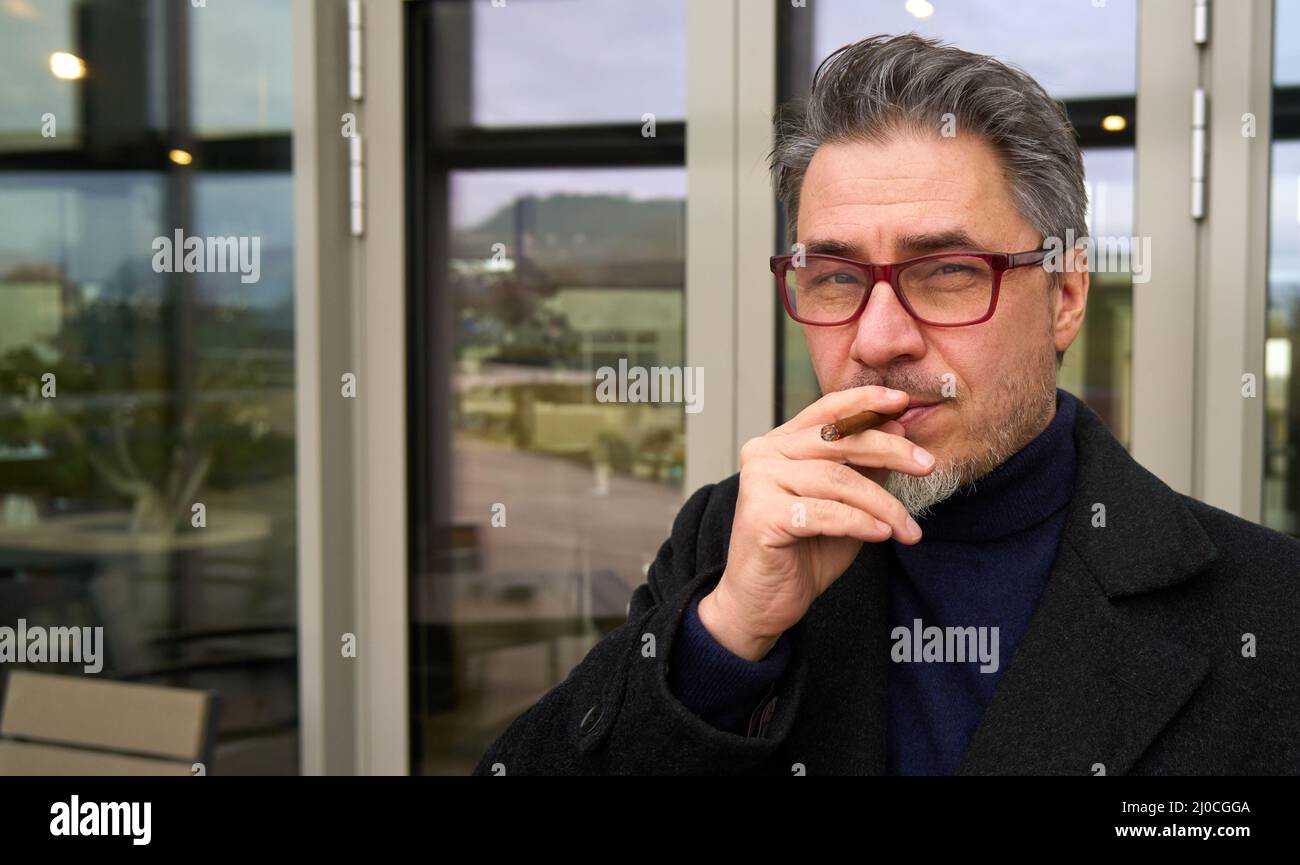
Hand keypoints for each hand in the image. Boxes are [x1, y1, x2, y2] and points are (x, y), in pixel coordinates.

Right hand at [698, 386, 933, 659]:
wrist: (763, 604)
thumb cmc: (803, 553)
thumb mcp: (847, 505)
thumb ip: (865, 469)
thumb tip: (898, 429)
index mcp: (780, 444)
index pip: (825, 412)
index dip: (864, 402)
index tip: (902, 402)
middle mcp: (763, 454)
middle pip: (836, 440)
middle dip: (889, 450)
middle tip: (926, 465)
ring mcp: (758, 482)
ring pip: (837, 480)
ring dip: (883, 504)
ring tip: (908, 528)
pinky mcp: (761, 516)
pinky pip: (825, 513)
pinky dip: (860, 523)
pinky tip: (883, 535)